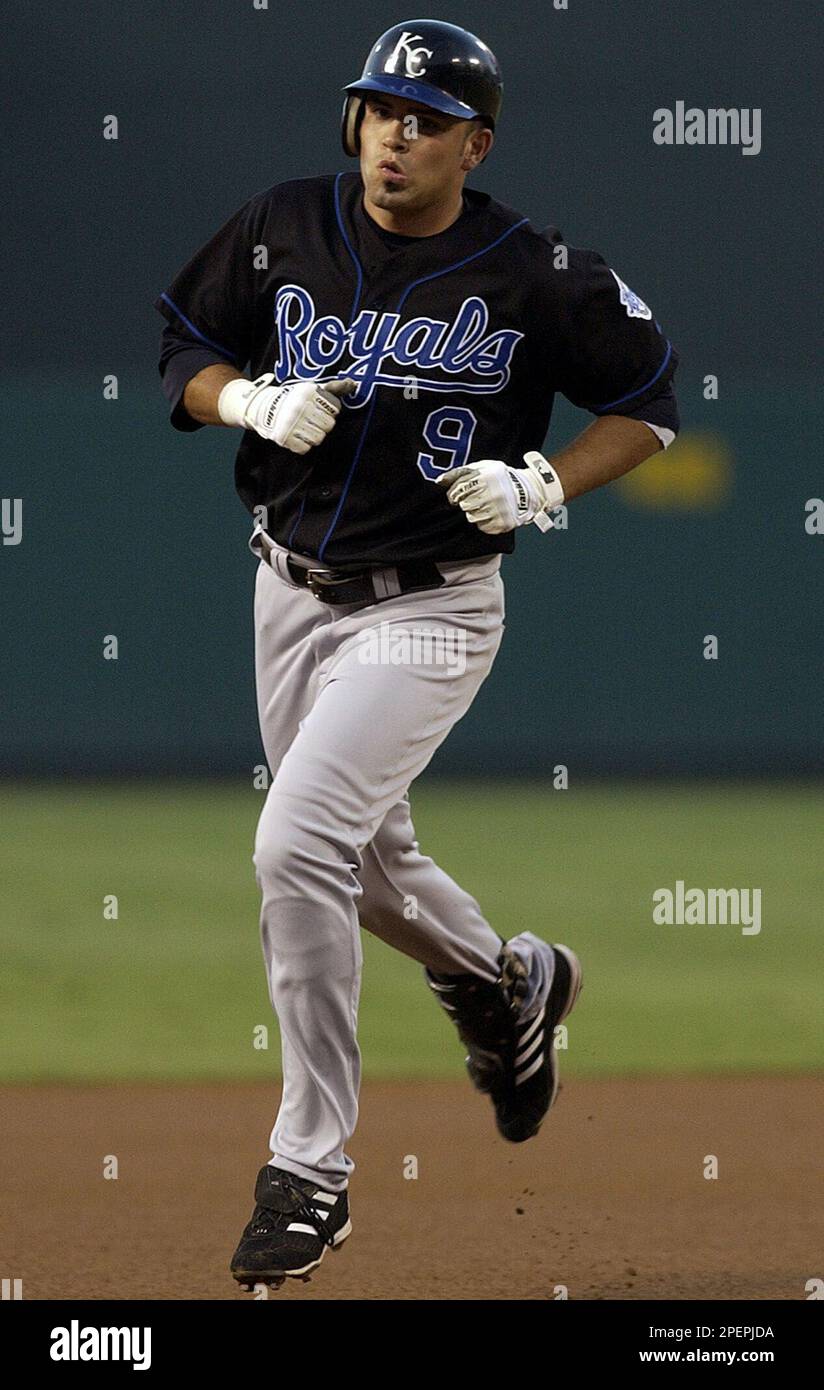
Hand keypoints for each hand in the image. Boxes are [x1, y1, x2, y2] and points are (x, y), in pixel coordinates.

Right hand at [218, 374, 355, 452]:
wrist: (262, 407)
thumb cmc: (293, 398)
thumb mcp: (311, 389)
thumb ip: (334, 388)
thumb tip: (354, 384)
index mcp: (309, 393)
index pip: (335, 411)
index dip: (329, 412)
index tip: (318, 409)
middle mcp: (300, 406)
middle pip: (329, 426)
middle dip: (323, 425)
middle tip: (311, 421)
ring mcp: (292, 423)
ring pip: (319, 439)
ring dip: (313, 436)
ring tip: (303, 428)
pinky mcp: (284, 438)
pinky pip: (305, 449)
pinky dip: (302, 445)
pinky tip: (296, 436)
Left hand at [436, 452, 563, 533]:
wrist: (527, 491)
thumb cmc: (499, 478)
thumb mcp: (482, 467)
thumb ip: (460, 473)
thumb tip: (439, 481)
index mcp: (485, 477)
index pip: (457, 492)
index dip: (454, 495)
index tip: (457, 497)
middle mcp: (491, 494)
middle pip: (463, 505)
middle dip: (465, 504)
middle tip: (474, 501)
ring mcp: (498, 510)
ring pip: (471, 517)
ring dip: (474, 513)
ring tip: (484, 506)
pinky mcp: (502, 523)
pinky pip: (482, 527)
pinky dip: (484, 523)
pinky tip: (491, 514)